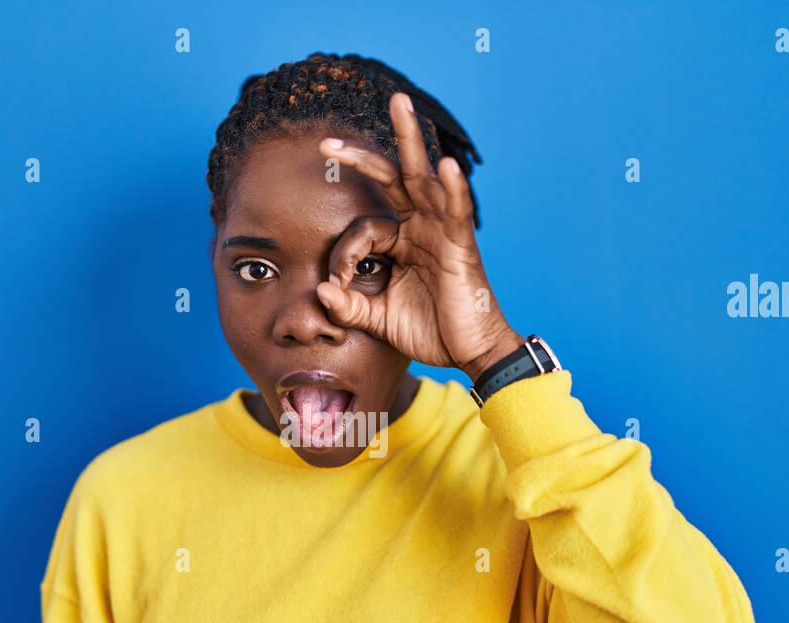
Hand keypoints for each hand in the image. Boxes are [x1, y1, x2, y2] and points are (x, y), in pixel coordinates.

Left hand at [315, 92, 523, 380]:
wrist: (468, 352)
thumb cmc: (429, 331)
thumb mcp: (377, 319)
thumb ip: (347, 306)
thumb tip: (319, 290)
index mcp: (400, 241)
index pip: (361, 230)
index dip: (342, 255)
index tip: (336, 284)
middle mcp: (420, 227)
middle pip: (392, 178)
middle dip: (362, 156)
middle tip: (327, 140)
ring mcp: (441, 230)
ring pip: (423, 176)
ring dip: (411, 139)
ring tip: (399, 104)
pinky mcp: (460, 245)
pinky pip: (457, 210)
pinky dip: (454, 187)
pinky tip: (447, 165)